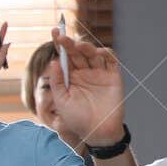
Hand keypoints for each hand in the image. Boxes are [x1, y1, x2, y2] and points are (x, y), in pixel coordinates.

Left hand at [46, 26, 125, 146]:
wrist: (98, 133)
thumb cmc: (77, 119)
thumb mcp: (62, 101)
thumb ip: (57, 82)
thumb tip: (53, 62)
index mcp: (71, 77)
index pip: (64, 57)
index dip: (60, 44)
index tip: (54, 32)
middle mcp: (84, 72)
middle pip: (77, 53)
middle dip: (69, 44)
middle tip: (62, 37)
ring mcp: (99, 74)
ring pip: (93, 54)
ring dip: (86, 47)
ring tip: (78, 46)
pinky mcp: (113, 77)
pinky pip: (111, 61)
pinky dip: (106, 54)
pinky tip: (99, 52)